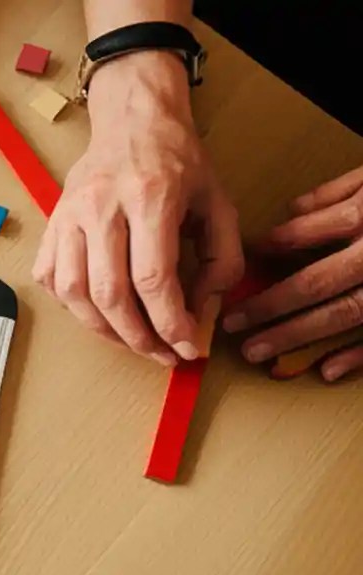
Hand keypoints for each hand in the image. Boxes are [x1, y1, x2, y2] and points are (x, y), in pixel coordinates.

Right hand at [34, 52, 242, 365]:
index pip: (153, 278)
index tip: (188, 347)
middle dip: (138, 337)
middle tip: (162, 354)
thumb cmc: (177, 162)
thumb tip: (200, 313)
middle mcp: (101, 207)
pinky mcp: (51, 224)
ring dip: (103, 329)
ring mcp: (68, 216)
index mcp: (149, 197)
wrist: (132, 120)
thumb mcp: (218, 204)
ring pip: (74, 293)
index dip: (170, 323)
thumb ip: (220, 261)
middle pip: (110, 293)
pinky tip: (97, 311)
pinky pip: (50, 279)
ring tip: (131, 340)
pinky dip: (71, 306)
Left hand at [222, 166, 362, 380]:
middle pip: (320, 281)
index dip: (277, 246)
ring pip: (346, 314)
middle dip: (272, 306)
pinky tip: (325, 370)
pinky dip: (358, 355)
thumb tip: (290, 211)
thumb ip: (337, 193)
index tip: (245, 263)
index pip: (316, 229)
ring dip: (298, 336)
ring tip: (256, 352)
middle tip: (233, 325)